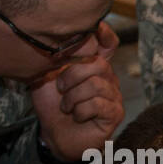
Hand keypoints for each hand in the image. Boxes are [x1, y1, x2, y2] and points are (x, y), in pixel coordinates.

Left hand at [29, 21, 122, 162]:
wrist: (54, 134)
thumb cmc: (53, 105)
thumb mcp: (47, 75)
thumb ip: (56, 57)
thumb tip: (59, 36)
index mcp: (94, 66)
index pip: (109, 44)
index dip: (105, 34)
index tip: (96, 29)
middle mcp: (108, 79)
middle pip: (99, 64)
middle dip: (72, 76)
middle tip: (61, 89)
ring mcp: (114, 96)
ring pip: (97, 85)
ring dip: (73, 97)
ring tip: (66, 106)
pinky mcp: (115, 114)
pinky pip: (98, 104)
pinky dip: (80, 111)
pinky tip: (77, 116)